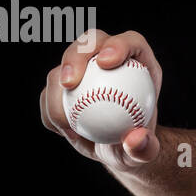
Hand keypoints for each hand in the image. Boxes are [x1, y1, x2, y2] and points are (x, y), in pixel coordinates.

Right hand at [39, 29, 163, 170]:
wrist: (117, 151)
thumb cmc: (137, 147)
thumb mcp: (147, 153)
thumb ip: (145, 147)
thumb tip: (135, 138)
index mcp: (139, 65)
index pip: (130, 42)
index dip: (118, 44)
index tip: (106, 62)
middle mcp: (109, 61)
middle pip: (90, 42)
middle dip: (76, 56)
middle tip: (69, 84)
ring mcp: (84, 71)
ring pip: (62, 67)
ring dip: (56, 93)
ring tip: (67, 124)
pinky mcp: (63, 85)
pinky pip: (48, 92)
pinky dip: (50, 110)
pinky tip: (62, 130)